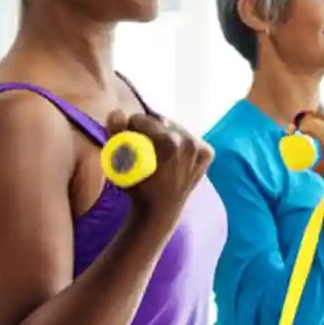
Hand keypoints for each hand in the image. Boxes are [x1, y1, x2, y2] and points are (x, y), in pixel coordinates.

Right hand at [105, 111, 213, 225]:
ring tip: (156, 148)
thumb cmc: (137, 188)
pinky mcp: (207, 153)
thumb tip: (116, 113)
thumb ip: (116, 134)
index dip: (132, 127)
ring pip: (175, 127)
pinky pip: (188, 137)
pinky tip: (171, 154)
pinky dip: (179, 141)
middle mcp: (190, 142)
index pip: (143, 119)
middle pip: (161, 121)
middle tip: (142, 143)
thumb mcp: (121, 163)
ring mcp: (200, 148)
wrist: (160, 211)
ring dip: (164, 132)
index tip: (129, 139)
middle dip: (149, 128)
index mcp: (170, 142)